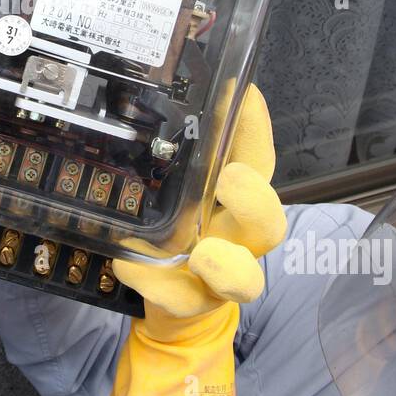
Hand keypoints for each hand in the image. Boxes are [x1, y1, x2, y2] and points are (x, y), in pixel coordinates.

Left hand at [102, 83, 286, 395]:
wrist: (176, 302)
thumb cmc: (184, 227)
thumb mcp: (181, 184)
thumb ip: (179, 150)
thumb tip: (160, 94)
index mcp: (239, 198)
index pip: (257, 157)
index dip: (254, 127)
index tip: (241, 91)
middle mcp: (239, 237)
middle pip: (268, 222)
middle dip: (255, 200)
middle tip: (232, 179)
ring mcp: (220, 277)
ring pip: (245, 280)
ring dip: (228, 266)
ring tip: (203, 253)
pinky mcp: (190, 304)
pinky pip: (178, 300)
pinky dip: (152, 282)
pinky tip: (127, 264)